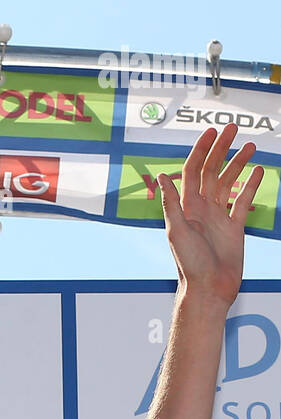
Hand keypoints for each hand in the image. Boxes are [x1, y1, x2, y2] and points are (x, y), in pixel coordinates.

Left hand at [158, 122, 263, 307]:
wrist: (209, 290)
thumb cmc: (190, 265)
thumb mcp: (177, 232)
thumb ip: (171, 203)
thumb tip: (160, 177)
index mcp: (187, 207)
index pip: (192, 171)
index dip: (201, 150)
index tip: (212, 132)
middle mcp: (202, 209)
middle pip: (211, 171)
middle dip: (221, 149)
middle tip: (233, 128)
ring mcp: (218, 217)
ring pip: (228, 182)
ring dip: (238, 163)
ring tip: (250, 145)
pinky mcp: (234, 227)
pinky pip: (243, 201)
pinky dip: (250, 185)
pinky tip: (258, 170)